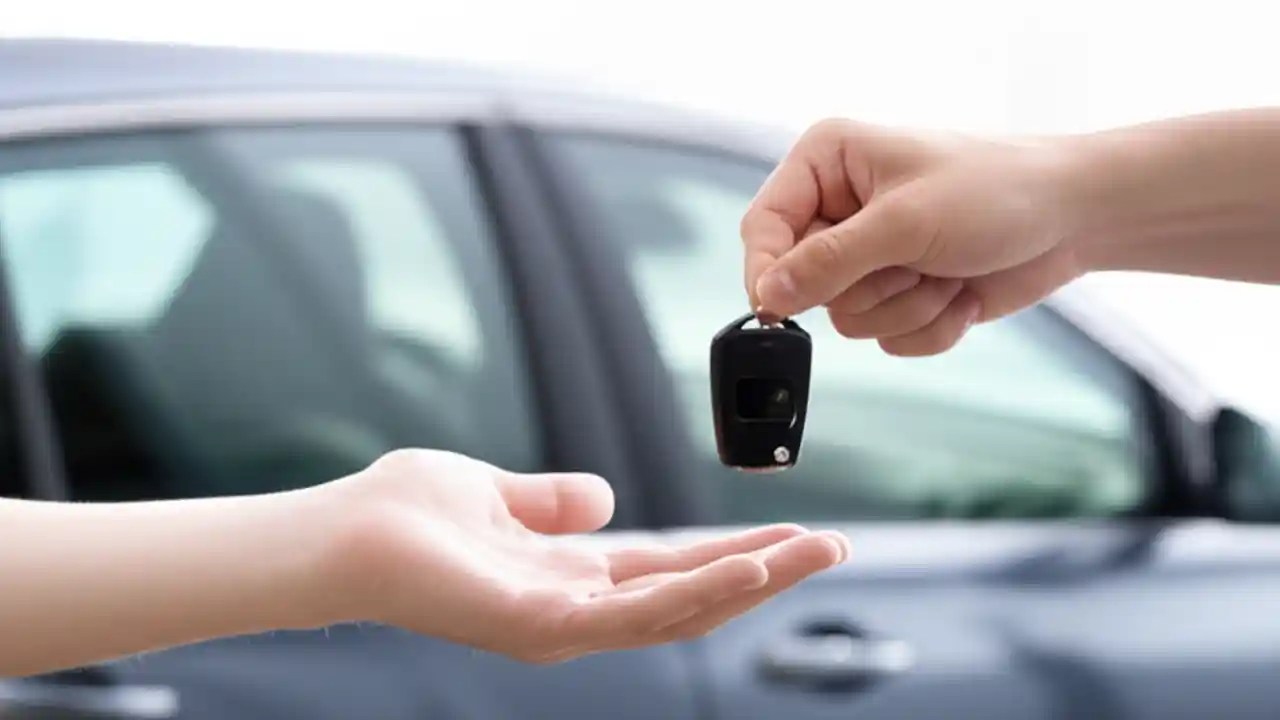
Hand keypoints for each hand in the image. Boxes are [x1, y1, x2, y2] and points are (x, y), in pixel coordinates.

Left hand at [317, 450, 849, 662]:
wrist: (339, 533)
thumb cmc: (401, 513)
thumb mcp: (494, 492)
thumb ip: (551, 499)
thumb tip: (603, 495)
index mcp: (570, 574)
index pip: (672, 566)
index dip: (735, 552)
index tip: (794, 533)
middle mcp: (575, 607)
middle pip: (690, 594)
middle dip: (764, 572)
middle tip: (835, 548)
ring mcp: (562, 626)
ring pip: (678, 611)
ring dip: (750, 583)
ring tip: (812, 555)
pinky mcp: (543, 627)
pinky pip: (636, 616)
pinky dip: (698, 593)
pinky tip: (747, 570)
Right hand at [742, 118, 1076, 355]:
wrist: (1075, 219)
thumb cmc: (998, 191)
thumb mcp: (904, 222)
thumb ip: (829, 261)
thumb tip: (768, 294)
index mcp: (827, 163)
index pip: (763, 225)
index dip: (766, 270)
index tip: (778, 307)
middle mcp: (841, 208)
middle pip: (804, 282)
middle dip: (868, 284)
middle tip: (913, 259)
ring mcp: (871, 256)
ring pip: (847, 318)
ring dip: (906, 305)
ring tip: (944, 269)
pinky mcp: (900, 295)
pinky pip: (885, 338)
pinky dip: (928, 324)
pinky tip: (959, 290)